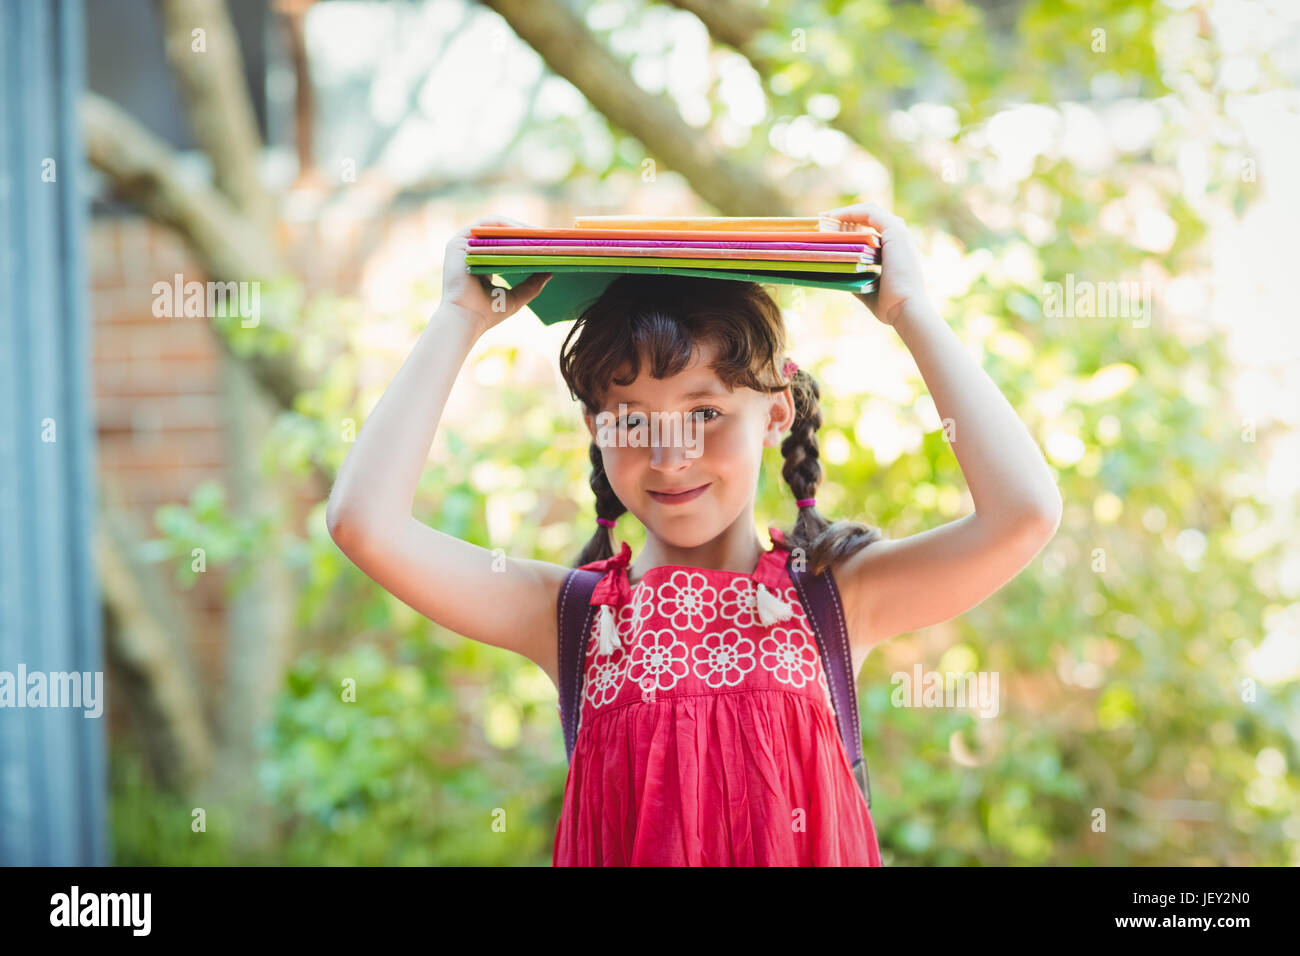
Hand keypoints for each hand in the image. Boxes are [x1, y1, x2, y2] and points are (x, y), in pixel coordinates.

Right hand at [439, 215, 551, 333]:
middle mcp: (470, 253)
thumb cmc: (488, 312)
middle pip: (499, 233)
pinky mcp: (457, 243)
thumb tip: (550, 271)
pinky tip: (520, 232)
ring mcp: (462, 246)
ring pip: (492, 226)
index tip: (544, 242)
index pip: (503, 245)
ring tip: (537, 232)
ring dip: (515, 226)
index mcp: (481, 264)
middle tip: (546, 234)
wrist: (466, 319)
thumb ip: (532, 284)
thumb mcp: (516, 297)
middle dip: (523, 231)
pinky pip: (483, 226)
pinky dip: (502, 225)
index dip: (523, 241)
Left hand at [819, 201, 929, 325]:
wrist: (905, 309)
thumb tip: (841, 276)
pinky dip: (850, 212)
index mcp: (897, 251)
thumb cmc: (889, 305)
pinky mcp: (895, 231)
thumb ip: (858, 279)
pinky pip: (869, 213)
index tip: (833, 230)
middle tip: (824, 220)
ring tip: (826, 217)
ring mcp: (899, 233)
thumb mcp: (869, 289)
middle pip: (871, 218)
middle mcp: (900, 239)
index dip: (854, 227)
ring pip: (870, 211)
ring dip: (847, 212)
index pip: (875, 230)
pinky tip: (833, 217)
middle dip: (847, 217)